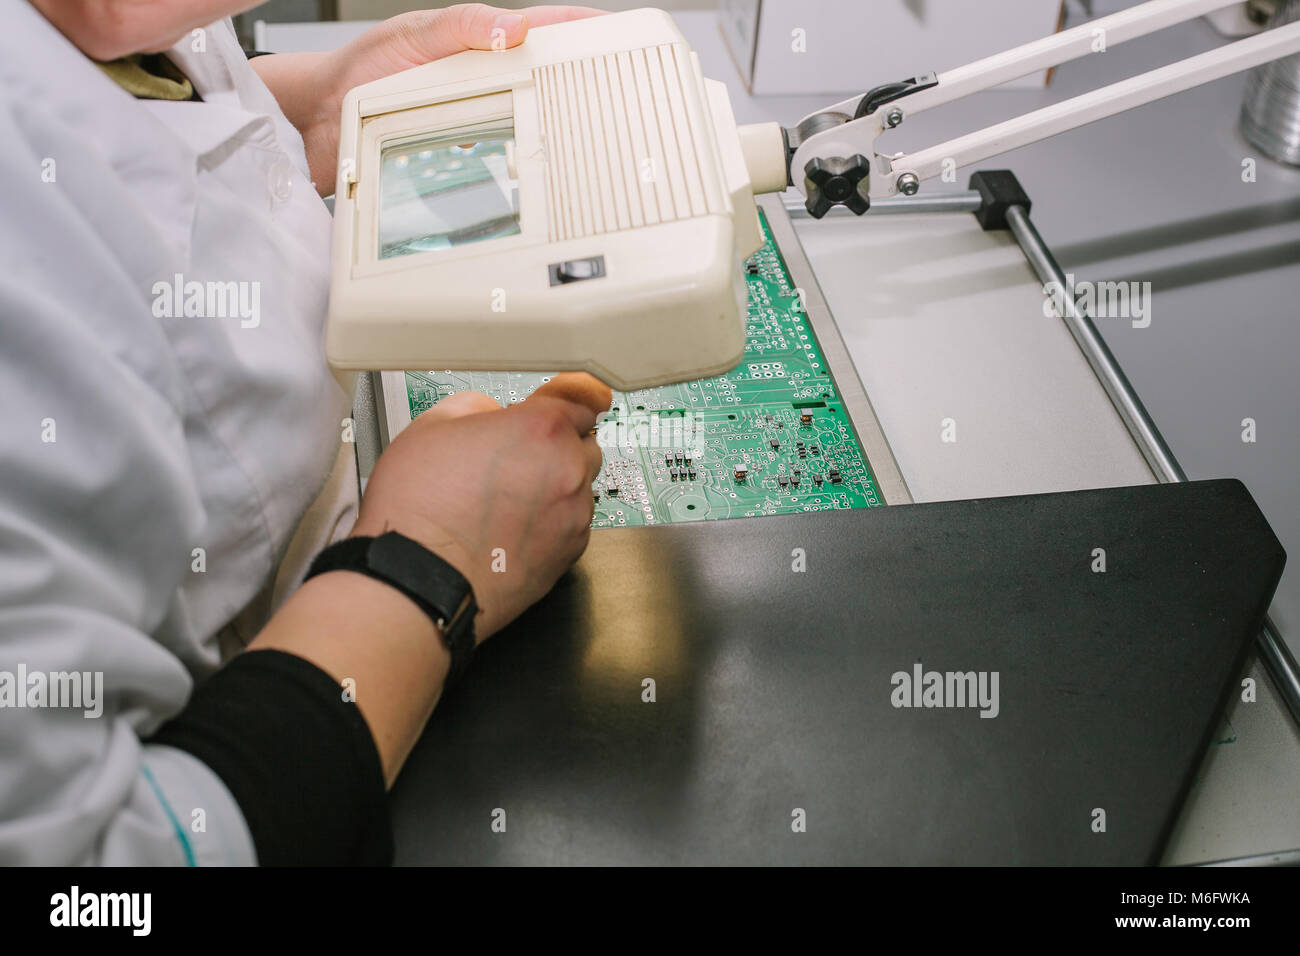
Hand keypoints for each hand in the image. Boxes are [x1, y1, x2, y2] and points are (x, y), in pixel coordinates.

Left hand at [253, 4, 604, 192]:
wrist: (318, 121)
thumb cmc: (359, 71)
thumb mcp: (411, 35)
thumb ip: (459, 27)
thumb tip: (510, 28)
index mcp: (479, 45)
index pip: (545, 31)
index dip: (586, 32)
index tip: (625, 36)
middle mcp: (484, 84)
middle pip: (550, 83)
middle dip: (589, 87)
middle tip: (627, 96)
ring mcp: (476, 121)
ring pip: (533, 125)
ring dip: (562, 133)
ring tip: (598, 140)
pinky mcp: (462, 157)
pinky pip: (505, 163)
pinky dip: (527, 168)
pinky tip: (546, 177)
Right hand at [350, 373, 610, 642]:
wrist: (417, 581)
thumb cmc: (418, 512)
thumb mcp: (431, 426)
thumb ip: (476, 407)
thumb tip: (491, 413)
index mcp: (542, 429)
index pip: (583, 398)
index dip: (564, 402)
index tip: (560, 405)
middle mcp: (568, 471)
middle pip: (586, 443)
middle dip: (558, 445)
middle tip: (517, 457)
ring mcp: (573, 516)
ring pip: (581, 487)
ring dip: (557, 485)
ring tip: (508, 498)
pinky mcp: (569, 555)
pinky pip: (573, 525)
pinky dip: (553, 521)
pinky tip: (514, 527)